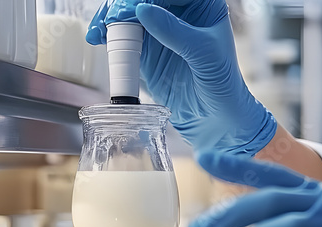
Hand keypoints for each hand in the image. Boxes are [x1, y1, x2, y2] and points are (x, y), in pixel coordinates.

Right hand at [86, 0, 276, 155]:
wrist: (217, 119)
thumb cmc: (223, 84)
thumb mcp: (204, 54)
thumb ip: (175, 32)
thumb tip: (142, 9)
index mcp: (200, 4)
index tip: (131, 9)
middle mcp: (179, 12)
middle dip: (121, 5)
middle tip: (109, 20)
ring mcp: (161, 30)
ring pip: (128, 14)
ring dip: (110, 18)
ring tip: (99, 33)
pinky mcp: (147, 49)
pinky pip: (123, 36)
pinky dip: (108, 36)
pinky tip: (99, 39)